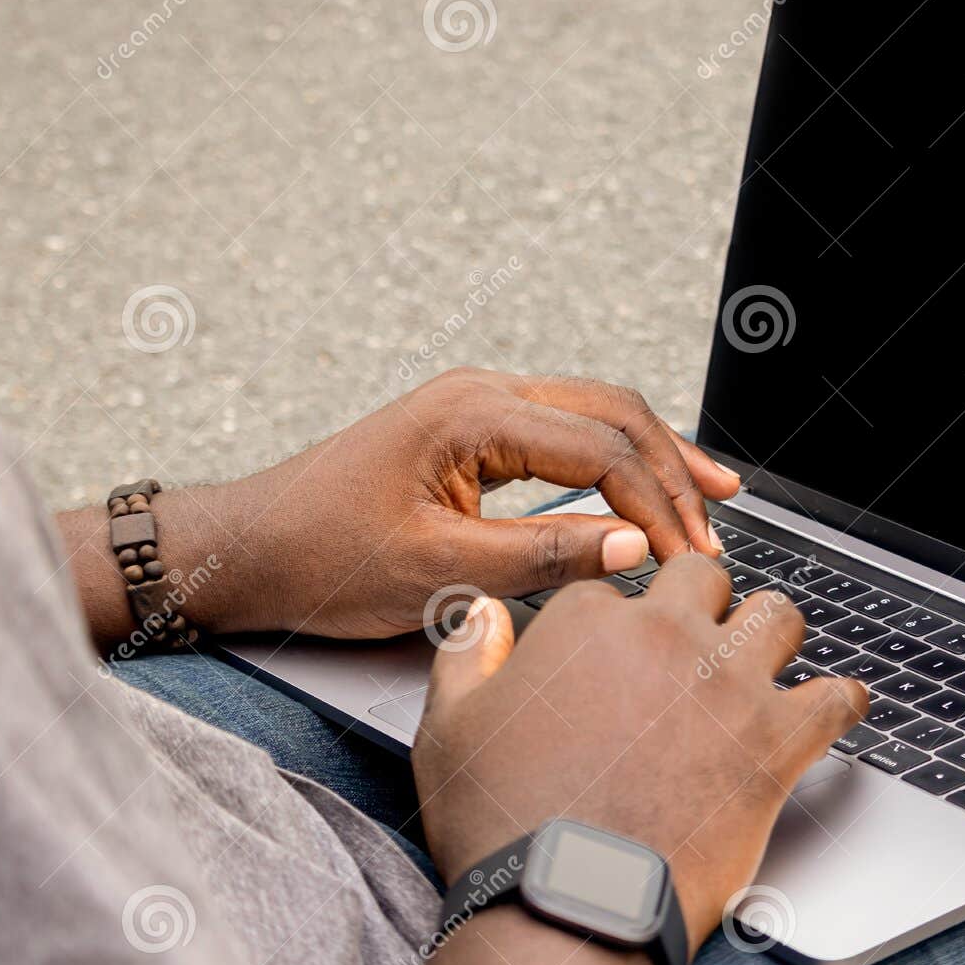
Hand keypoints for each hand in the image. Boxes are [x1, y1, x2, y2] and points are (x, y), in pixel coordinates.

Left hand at [65, 368, 741, 644]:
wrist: (248, 549)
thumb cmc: (321, 558)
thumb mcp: (436, 571)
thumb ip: (541, 556)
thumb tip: (634, 548)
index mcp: (473, 414)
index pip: (600, 450)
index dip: (657, 507)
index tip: (689, 559)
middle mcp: (480, 394)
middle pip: (610, 413)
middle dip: (670, 470)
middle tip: (716, 527)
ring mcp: (474, 407)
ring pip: (592, 415)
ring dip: (650, 457)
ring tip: (710, 492)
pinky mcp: (469, 432)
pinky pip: (561, 432)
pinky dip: (610, 459)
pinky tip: (638, 484)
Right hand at [411, 555, 866, 964]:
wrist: (567, 904)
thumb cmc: (506, 825)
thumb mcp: (448, 731)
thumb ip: (467, 657)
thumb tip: (484, 614)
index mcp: (588, 625)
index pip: (612, 587)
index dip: (615, 623)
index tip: (616, 654)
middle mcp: (665, 638)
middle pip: (703, 578)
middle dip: (700, 602)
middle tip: (695, 643)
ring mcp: (728, 687)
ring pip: (779, 616)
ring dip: (771, 635)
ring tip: (763, 661)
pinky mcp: (775, 744)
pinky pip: (837, 698)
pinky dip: (840, 701)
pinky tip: (832, 708)